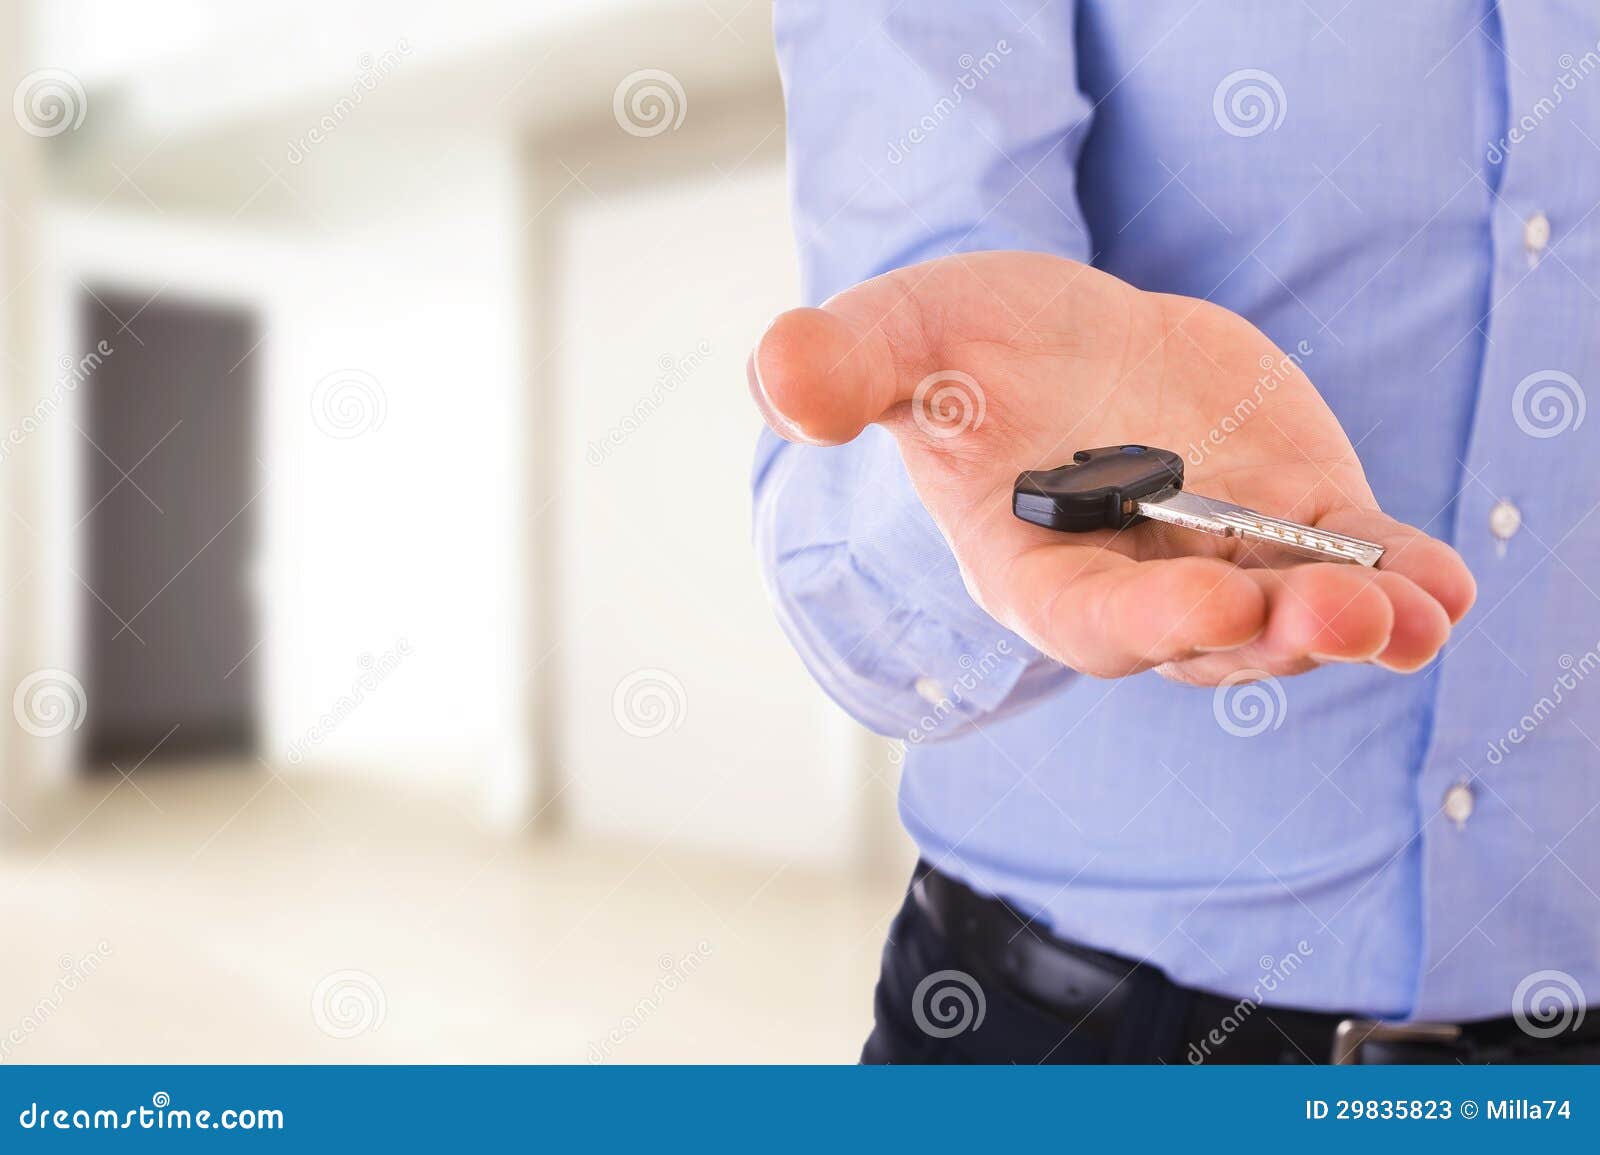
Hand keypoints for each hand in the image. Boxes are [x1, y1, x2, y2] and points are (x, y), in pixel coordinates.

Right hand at [748, 251, 1474, 683]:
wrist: (1056, 338)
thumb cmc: (965, 351)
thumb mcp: (899, 337)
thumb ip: (842, 366)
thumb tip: (782, 379)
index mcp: (1034, 565)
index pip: (1090, 617)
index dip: (1147, 616)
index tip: (1208, 598)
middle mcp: (1133, 581)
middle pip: (1207, 632)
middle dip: (1272, 629)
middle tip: (1344, 614)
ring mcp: (1222, 551)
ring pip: (1290, 609)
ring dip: (1353, 618)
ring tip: (1410, 608)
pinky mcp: (1291, 513)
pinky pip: (1351, 558)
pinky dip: (1402, 577)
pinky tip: (1443, 582)